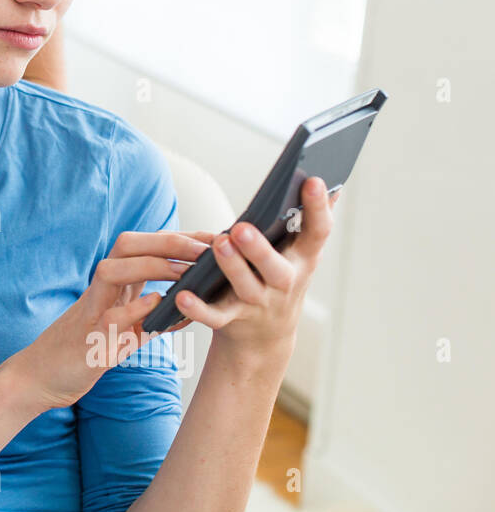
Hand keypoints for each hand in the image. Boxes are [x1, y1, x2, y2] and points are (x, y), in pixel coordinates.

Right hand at [9, 229, 215, 412]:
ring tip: (184, 273)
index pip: (143, 247)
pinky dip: (133, 310)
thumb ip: (150, 318)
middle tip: (204, 250)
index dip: (178, 239)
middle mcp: (99, 291)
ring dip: (151, 266)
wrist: (39, 378)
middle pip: (126, 246)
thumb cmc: (82, 351)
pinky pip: (109, 318)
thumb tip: (187, 311)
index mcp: (111, 286)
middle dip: (167, 242)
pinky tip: (157, 306)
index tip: (210, 238)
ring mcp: (89, 312)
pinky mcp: (86, 341)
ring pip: (113, 272)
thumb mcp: (121, 330)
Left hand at [173, 176, 340, 358]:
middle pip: (276, 268)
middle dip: (260, 249)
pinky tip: (183, 295)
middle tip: (242, 228)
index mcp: (304, 259)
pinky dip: (198, 308)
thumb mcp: (301, 251)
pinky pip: (215, 316)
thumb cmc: (280, 275)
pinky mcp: (232, 318)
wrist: (266, 334)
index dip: (318, 208)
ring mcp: (258, 302)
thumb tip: (329, 177)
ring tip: (218, 244)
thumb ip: (310, 218)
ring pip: (246, 288)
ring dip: (232, 267)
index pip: (317, 232)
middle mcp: (285, 283)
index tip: (313, 180)